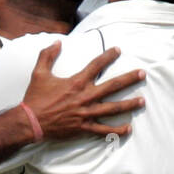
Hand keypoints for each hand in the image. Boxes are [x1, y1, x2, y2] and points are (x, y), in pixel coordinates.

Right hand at [22, 43, 144, 139]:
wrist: (30, 122)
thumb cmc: (35, 98)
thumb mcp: (39, 73)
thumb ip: (48, 55)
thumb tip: (57, 42)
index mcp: (76, 83)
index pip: (97, 66)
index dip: (108, 56)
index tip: (118, 50)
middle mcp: (85, 97)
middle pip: (113, 86)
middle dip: (129, 79)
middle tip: (142, 74)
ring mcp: (86, 113)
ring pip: (113, 108)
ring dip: (129, 104)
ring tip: (142, 101)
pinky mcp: (83, 127)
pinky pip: (103, 129)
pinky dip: (116, 130)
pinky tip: (128, 129)